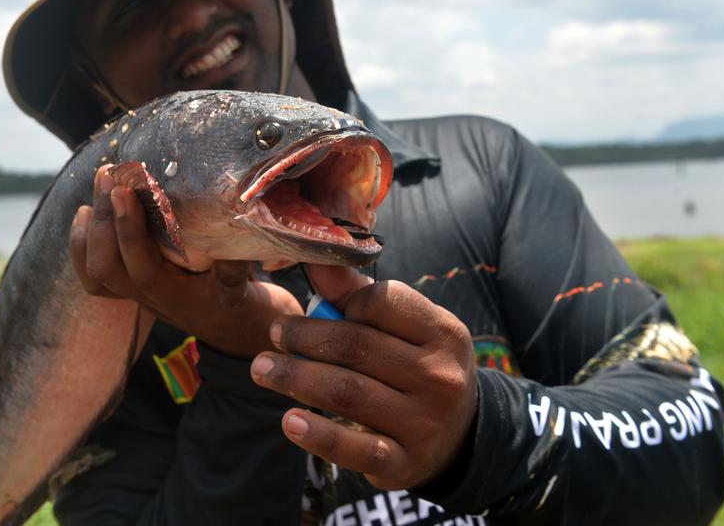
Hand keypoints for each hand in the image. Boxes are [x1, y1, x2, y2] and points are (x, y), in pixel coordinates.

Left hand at [68, 165, 302, 356]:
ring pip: (94, 272)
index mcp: (174, 296)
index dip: (128, 228)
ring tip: (97, 190)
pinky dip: (81, 245)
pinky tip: (84, 215)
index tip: (125, 190)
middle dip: (104, 218)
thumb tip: (234, 227)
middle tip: (109, 174)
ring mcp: (134, 295)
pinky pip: (93, 276)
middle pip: (107, 266)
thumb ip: (234, 263)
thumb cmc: (239, 301)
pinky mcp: (130, 287)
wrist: (234, 328)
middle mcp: (147, 298)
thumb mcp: (243, 284)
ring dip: (89, 230)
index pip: (140, 265)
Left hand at [249, 264, 477, 490]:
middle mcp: (439, 377)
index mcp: (443, 332)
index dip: (337, 300)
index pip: (382, 302)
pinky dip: (318, 435)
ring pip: (347, 392)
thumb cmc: (421, 368)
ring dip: (296, 377)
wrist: (461, 438)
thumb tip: (318, 259)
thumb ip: (362, 296)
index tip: (304, 308)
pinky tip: (289, 422)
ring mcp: (424, 423)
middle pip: (356, 346)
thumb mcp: (409, 330)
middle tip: (273, 335)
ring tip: (261, 368)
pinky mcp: (404, 463)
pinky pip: (354, 449)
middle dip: (304, 338)